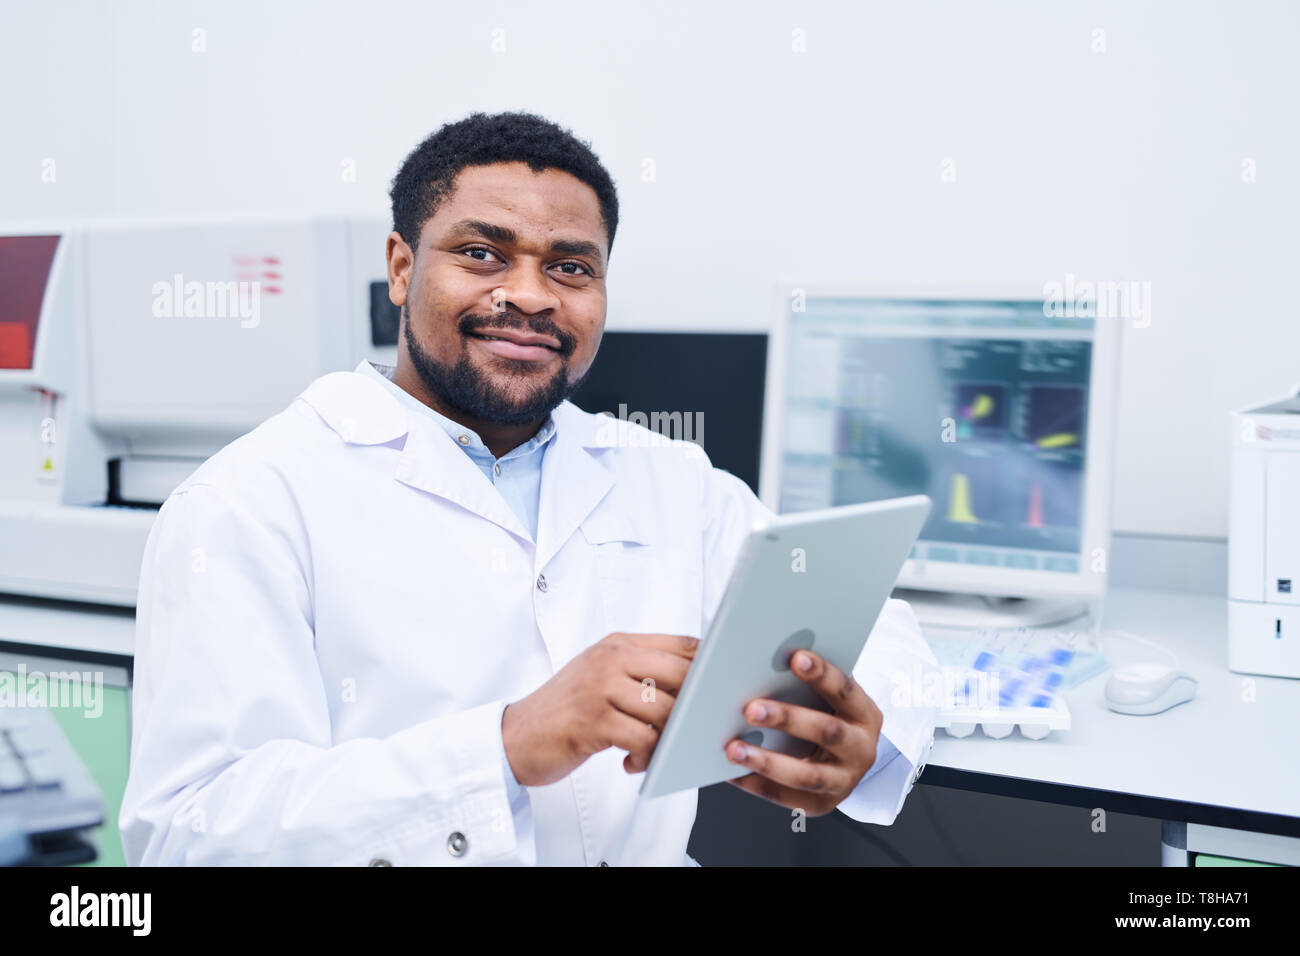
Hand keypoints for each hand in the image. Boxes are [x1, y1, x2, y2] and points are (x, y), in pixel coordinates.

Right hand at [501, 632, 697, 786]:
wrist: (514, 738)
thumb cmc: (565, 711)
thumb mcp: (600, 677)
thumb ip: (639, 671)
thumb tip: (696, 683)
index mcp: (616, 644)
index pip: (680, 643)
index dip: (708, 665)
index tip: (719, 687)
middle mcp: (609, 659)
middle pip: (680, 673)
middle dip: (694, 705)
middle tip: (691, 728)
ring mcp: (600, 688)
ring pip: (664, 709)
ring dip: (668, 738)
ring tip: (653, 750)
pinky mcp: (594, 722)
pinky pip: (643, 738)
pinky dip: (646, 756)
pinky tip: (632, 762)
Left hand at [725, 649, 882, 815]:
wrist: (846, 760)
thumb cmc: (827, 714)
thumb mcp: (829, 697)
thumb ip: (806, 680)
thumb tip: (760, 657)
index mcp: (864, 713)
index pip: (845, 690)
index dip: (822, 674)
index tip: (796, 658)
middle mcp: (861, 748)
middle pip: (826, 732)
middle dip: (788, 719)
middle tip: (751, 709)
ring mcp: (844, 780)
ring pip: (806, 774)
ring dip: (767, 761)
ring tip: (734, 749)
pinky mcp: (822, 804)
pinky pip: (787, 797)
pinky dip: (757, 784)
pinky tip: (733, 772)